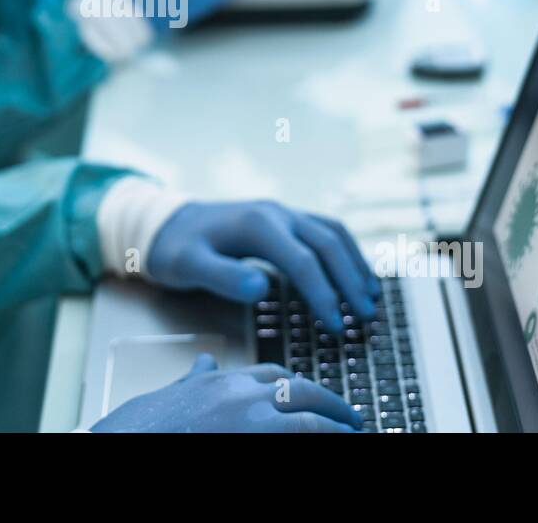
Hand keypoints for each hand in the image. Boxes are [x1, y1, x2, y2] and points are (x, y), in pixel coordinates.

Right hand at [91, 353, 360, 431]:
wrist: (124, 439)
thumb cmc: (142, 427)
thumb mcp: (170, 395)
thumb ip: (193, 380)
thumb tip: (203, 364)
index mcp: (223, 382)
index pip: (276, 376)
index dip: (300, 388)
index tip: (316, 399)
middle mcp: (242, 398)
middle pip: (305, 395)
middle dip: (333, 406)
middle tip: (353, 420)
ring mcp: (251, 424)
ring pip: (311, 422)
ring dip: (337, 428)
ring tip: (354, 434)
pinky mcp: (255, 441)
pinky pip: (301, 440)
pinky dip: (322, 440)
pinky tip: (338, 442)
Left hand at [146, 201, 379, 325]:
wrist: (165, 222)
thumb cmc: (176, 248)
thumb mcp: (187, 266)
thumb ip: (223, 277)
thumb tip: (262, 288)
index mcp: (257, 224)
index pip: (303, 260)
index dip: (323, 293)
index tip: (338, 325)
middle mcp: (277, 212)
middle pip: (327, 243)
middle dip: (350, 280)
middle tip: (367, 317)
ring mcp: (283, 213)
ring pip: (332, 233)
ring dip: (355, 263)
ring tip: (372, 298)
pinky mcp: (284, 219)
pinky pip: (325, 231)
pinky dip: (346, 252)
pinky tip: (355, 274)